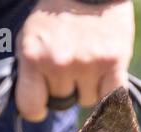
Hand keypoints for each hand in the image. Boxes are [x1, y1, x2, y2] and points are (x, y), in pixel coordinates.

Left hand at [16, 0, 134, 121]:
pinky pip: (112, 98)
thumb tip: (29, 107)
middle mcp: (59, 62)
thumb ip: (27, 71)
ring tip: (89, 60)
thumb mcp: (29, 38)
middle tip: (70, 63)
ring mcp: (87, 63)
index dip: (37, 107)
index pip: (30, 107)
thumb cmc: (56, 16)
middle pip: (63, 102)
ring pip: (88, 101)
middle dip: (66, 88)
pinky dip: (110, 92)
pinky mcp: (113, 62)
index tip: (42, 102)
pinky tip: (107, 76)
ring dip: (89, 87)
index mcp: (33, 56)